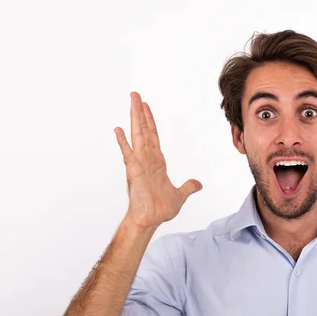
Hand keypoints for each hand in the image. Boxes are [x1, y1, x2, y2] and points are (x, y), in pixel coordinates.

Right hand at [114, 92, 202, 229]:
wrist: (151, 220)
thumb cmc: (160, 209)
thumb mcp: (180, 195)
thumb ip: (188, 187)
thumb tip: (198, 184)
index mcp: (156, 162)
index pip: (153, 136)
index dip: (150, 121)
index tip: (146, 106)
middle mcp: (147, 159)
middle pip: (143, 130)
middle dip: (140, 112)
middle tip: (135, 95)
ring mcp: (139, 164)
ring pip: (137, 136)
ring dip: (135, 119)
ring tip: (132, 102)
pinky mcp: (134, 172)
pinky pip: (128, 154)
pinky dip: (123, 142)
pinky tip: (118, 129)